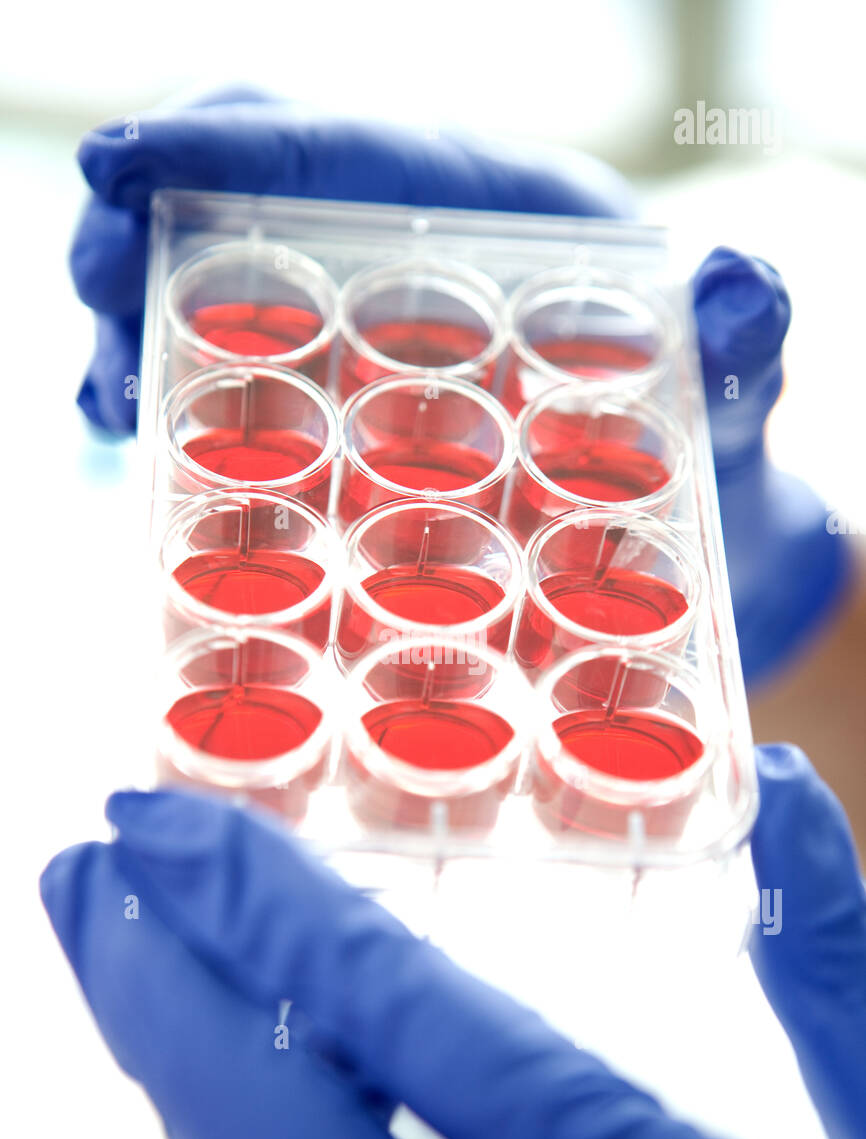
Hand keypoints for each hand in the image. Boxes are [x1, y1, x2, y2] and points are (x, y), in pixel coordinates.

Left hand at [40, 745, 865, 1138]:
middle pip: (264, 1126)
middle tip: (90, 871)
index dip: (252, 901)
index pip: (385, 1010)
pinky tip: (248, 1114)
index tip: (165, 819)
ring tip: (145, 969)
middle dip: (150, 979)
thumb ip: (829, 960)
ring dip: (188, 1086)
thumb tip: (778, 786)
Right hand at [70, 89, 849, 677]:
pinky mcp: (326, 406)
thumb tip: (744, 283)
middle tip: (89, 283)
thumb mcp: (733, 374)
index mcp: (475, 208)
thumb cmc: (703, 420)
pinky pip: (221, 382)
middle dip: (139, 220)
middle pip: (234, 191)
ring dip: (132, 327)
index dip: (220, 145)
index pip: (330, 142)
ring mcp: (349, 330)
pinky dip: (163, 400)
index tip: (120, 167)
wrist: (676, 494)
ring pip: (205, 287)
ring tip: (108, 398)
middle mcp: (391, 253)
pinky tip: (134, 441)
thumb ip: (746, 328)